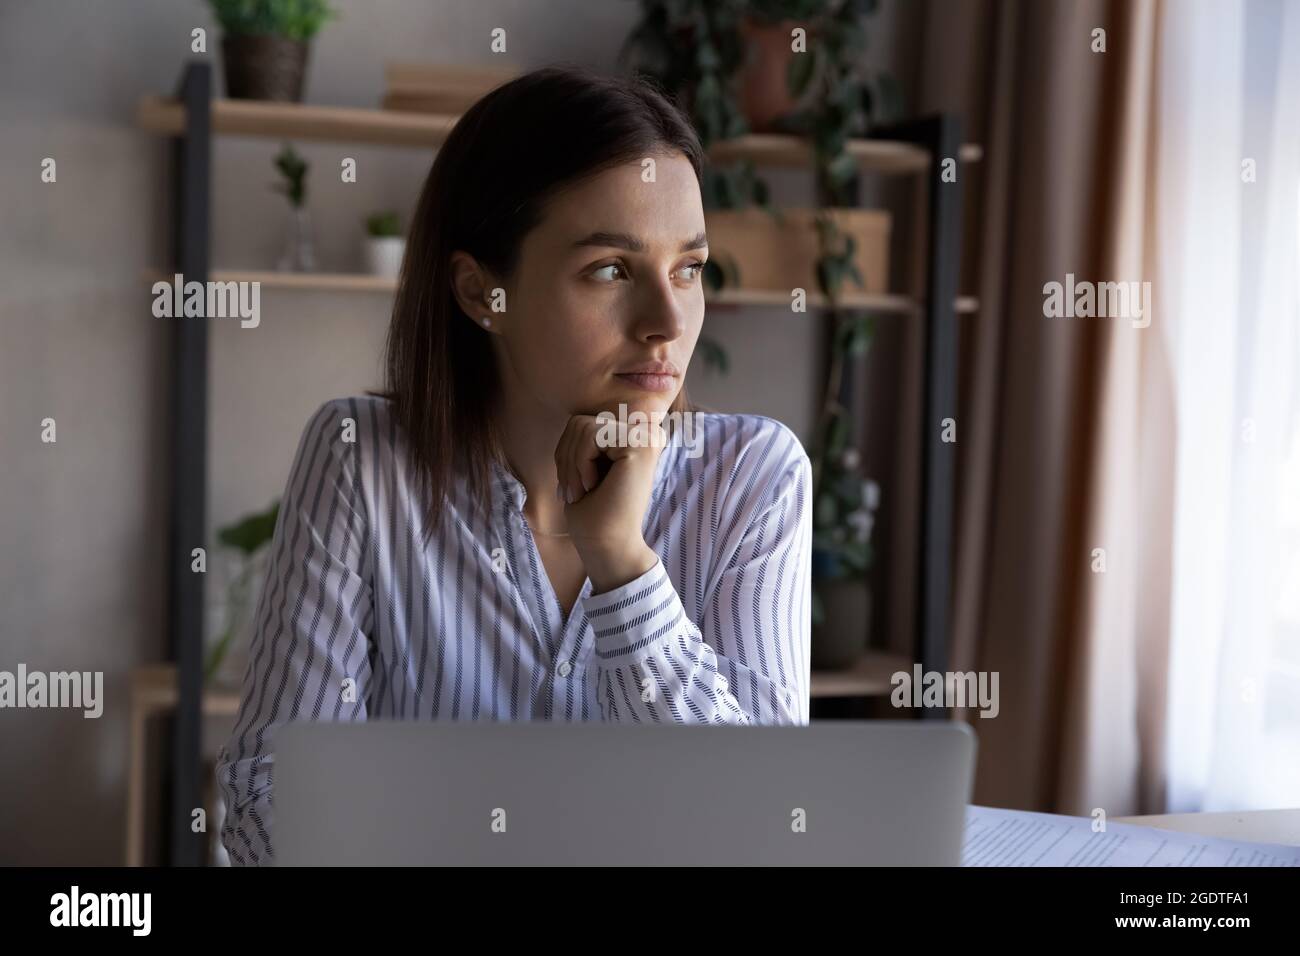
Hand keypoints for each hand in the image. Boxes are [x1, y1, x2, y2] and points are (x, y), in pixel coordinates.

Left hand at [554, 413, 663, 592]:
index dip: (567, 453)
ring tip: (585, 490)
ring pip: (583, 426)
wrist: (608, 546)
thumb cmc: (593, 514)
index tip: (577, 486)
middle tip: (579, 491)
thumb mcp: (583, 465)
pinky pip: (590, 434)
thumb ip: (586, 438)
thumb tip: (576, 416)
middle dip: (567, 458)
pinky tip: (594, 486)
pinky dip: (580, 463)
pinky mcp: (641, 444)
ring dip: (572, 464)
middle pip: (580, 421)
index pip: (581, 422)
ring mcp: (647, 436)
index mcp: (634, 436)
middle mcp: (646, 432)